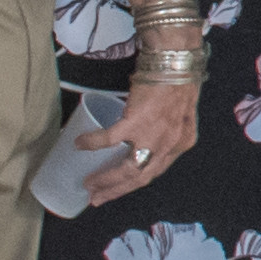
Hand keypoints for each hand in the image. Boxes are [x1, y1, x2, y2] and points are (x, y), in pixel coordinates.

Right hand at [87, 77, 202, 206]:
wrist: (174, 61)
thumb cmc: (176, 82)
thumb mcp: (179, 115)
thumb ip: (166, 130)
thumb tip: (144, 138)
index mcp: (181, 143)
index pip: (156, 172)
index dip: (135, 183)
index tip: (118, 190)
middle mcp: (170, 144)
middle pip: (141, 177)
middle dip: (116, 190)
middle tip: (96, 198)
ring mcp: (153, 136)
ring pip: (127, 169)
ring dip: (106, 180)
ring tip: (88, 185)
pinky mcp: (136, 122)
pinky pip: (110, 139)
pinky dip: (93, 143)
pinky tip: (80, 144)